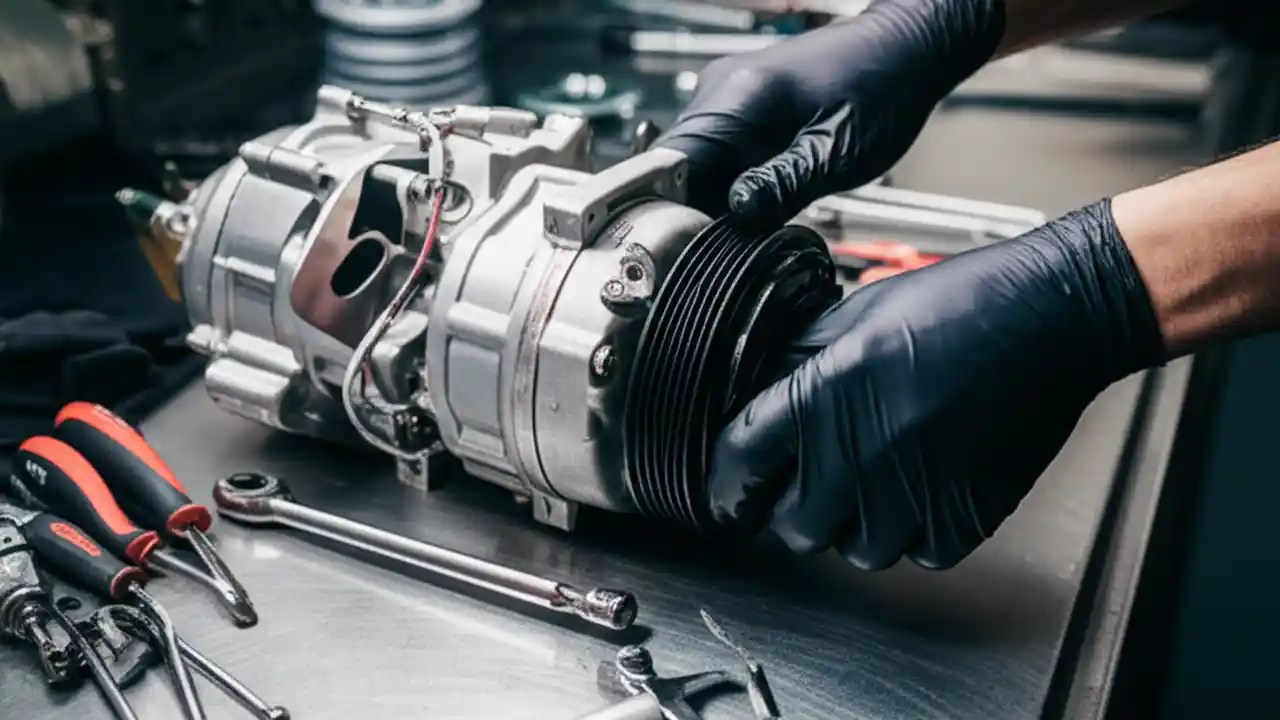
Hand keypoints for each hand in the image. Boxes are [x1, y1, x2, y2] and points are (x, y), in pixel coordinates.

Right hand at [654, 0, 1005, 225]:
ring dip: (709, 202)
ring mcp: (728, 98)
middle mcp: (722, 91)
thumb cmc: (884, 84)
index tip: (673, 246)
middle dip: (688, 212)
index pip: (669, 160)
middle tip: (714, 253)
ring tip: (739, 234)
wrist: (906, 49)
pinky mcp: (741, 110)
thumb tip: (736, 217)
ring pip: (695, 166)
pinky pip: (717, 157)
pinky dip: (727, 188)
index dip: (665, 209)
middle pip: (677, 167)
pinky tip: (751, 210)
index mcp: (738, 96)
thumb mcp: (837, 151)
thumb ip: (782, 187)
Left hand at [707, 200, 1165, 568]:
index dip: (725, 483)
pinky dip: (914, 529)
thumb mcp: (851, 316)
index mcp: (816, 402)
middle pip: (790, 528)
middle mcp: (855, 460)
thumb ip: (797, 361)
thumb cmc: (957, 304)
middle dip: (791, 506)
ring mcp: (909, 499)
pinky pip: (916, 553)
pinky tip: (923, 480)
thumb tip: (757, 389)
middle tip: (810, 476)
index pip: (734, 469)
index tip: (728, 487)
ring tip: (877, 471)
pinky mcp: (960, 522)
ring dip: (854, 522)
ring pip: (852, 549)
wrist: (1049, 318)